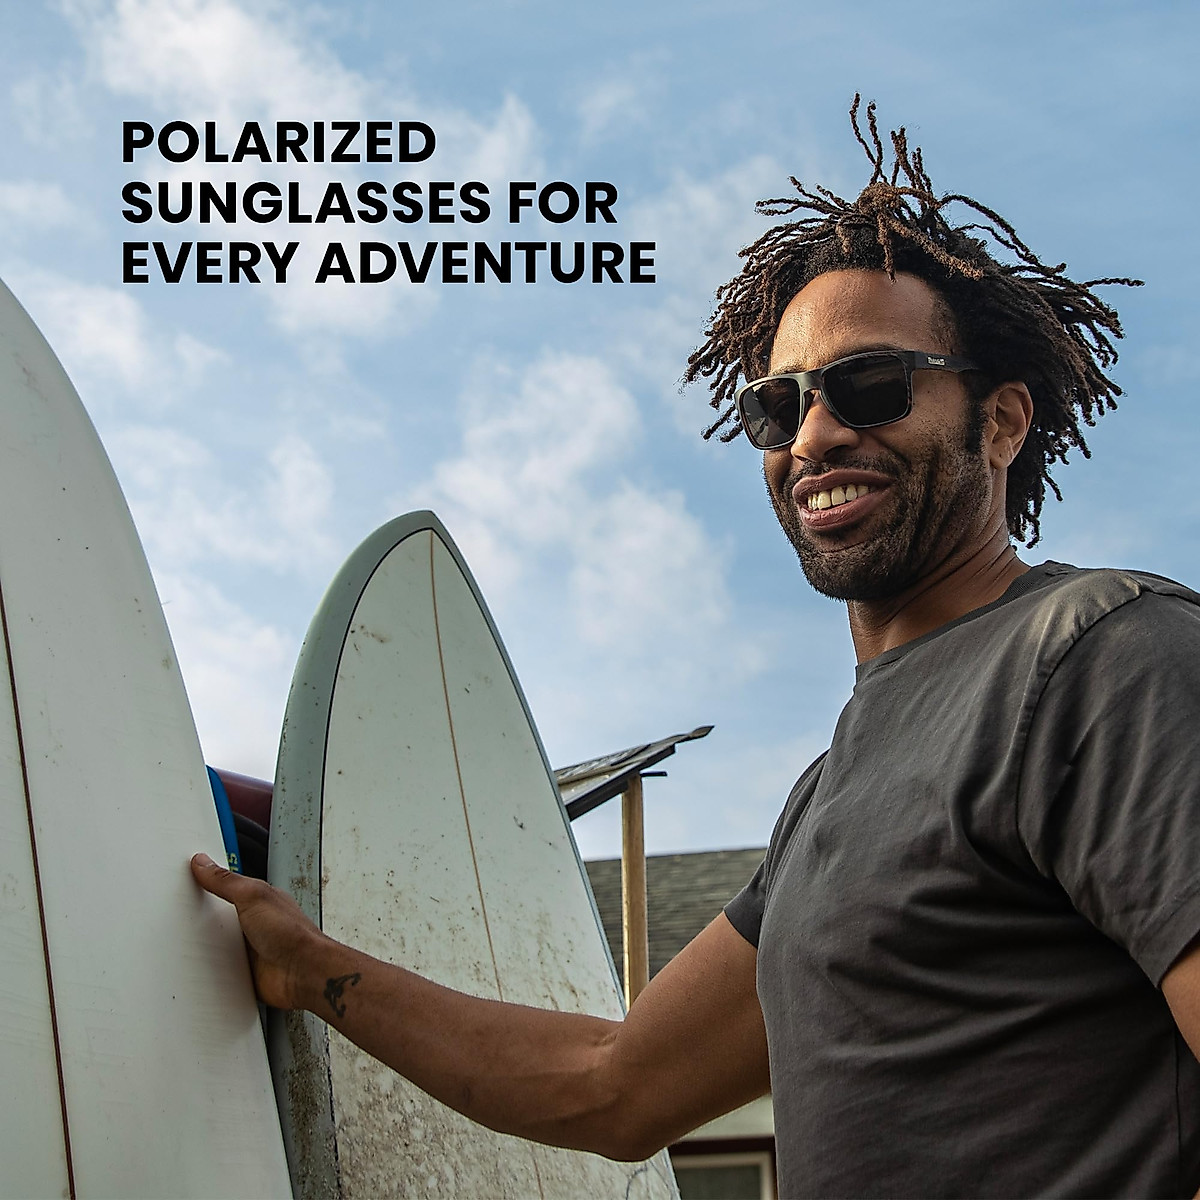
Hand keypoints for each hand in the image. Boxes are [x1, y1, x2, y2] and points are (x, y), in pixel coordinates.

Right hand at [190, 852, 323, 1010]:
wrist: (303, 974)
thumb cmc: (293, 934)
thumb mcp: (253, 896)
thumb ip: (227, 881)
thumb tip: (204, 863)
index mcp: (256, 900)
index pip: (225, 885)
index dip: (206, 881)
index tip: (184, 877)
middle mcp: (252, 922)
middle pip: (216, 916)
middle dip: (198, 916)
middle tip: (176, 912)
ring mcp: (247, 948)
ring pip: (215, 943)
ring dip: (203, 945)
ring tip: (183, 942)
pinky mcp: (242, 972)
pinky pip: (217, 969)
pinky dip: (207, 969)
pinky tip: (198, 968)